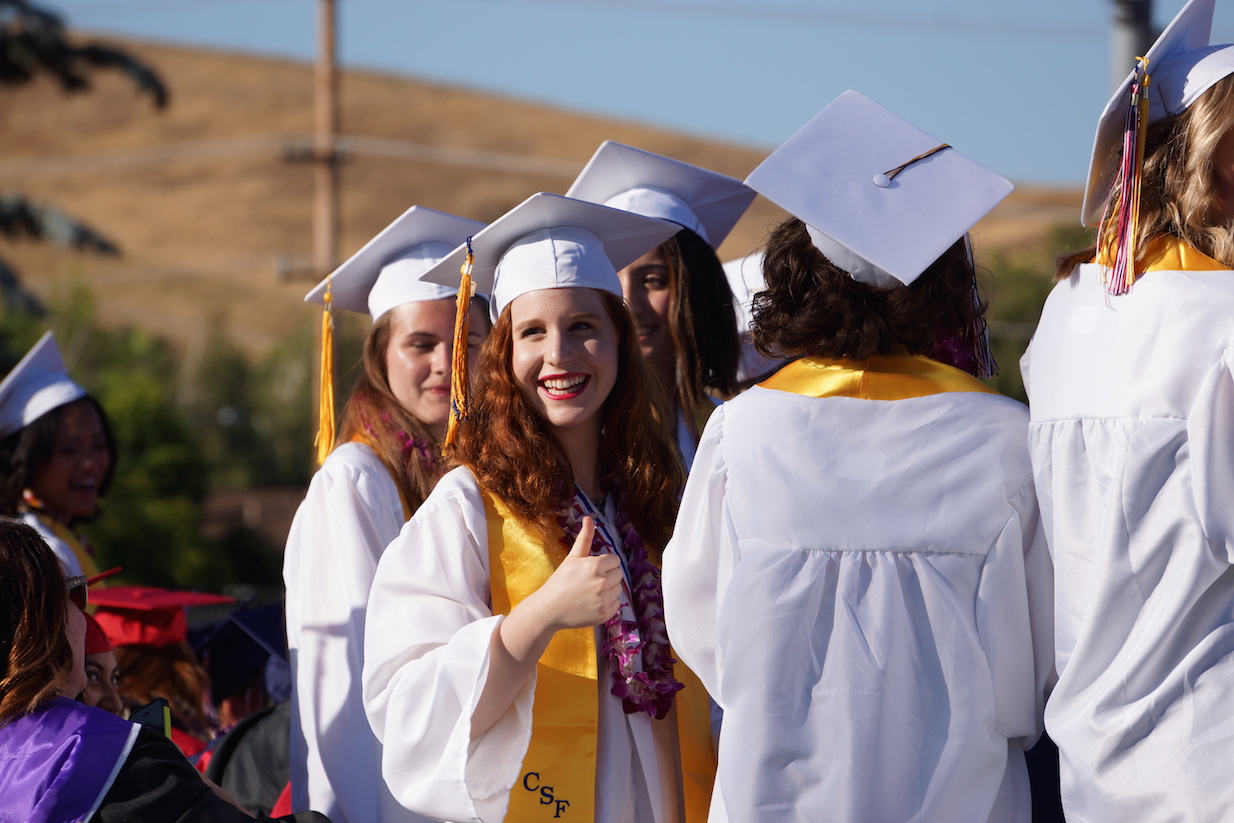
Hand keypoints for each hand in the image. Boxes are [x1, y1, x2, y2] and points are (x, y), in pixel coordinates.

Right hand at [527, 516, 621, 630]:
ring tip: (590, 592)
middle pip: (618, 574)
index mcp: (595, 565)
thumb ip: (585, 537)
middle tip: (590, 581)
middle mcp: (602, 582)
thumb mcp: (572, 558)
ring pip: (618, 589)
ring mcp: (604, 599)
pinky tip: (592, 603)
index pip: (615, 560)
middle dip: (607, 575)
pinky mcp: (605, 614)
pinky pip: (616, 604)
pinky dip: (607, 604)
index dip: (604, 564)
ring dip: (608, 590)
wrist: (549, 609)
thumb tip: (589, 517)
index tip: (592, 570)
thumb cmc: (560, 581)